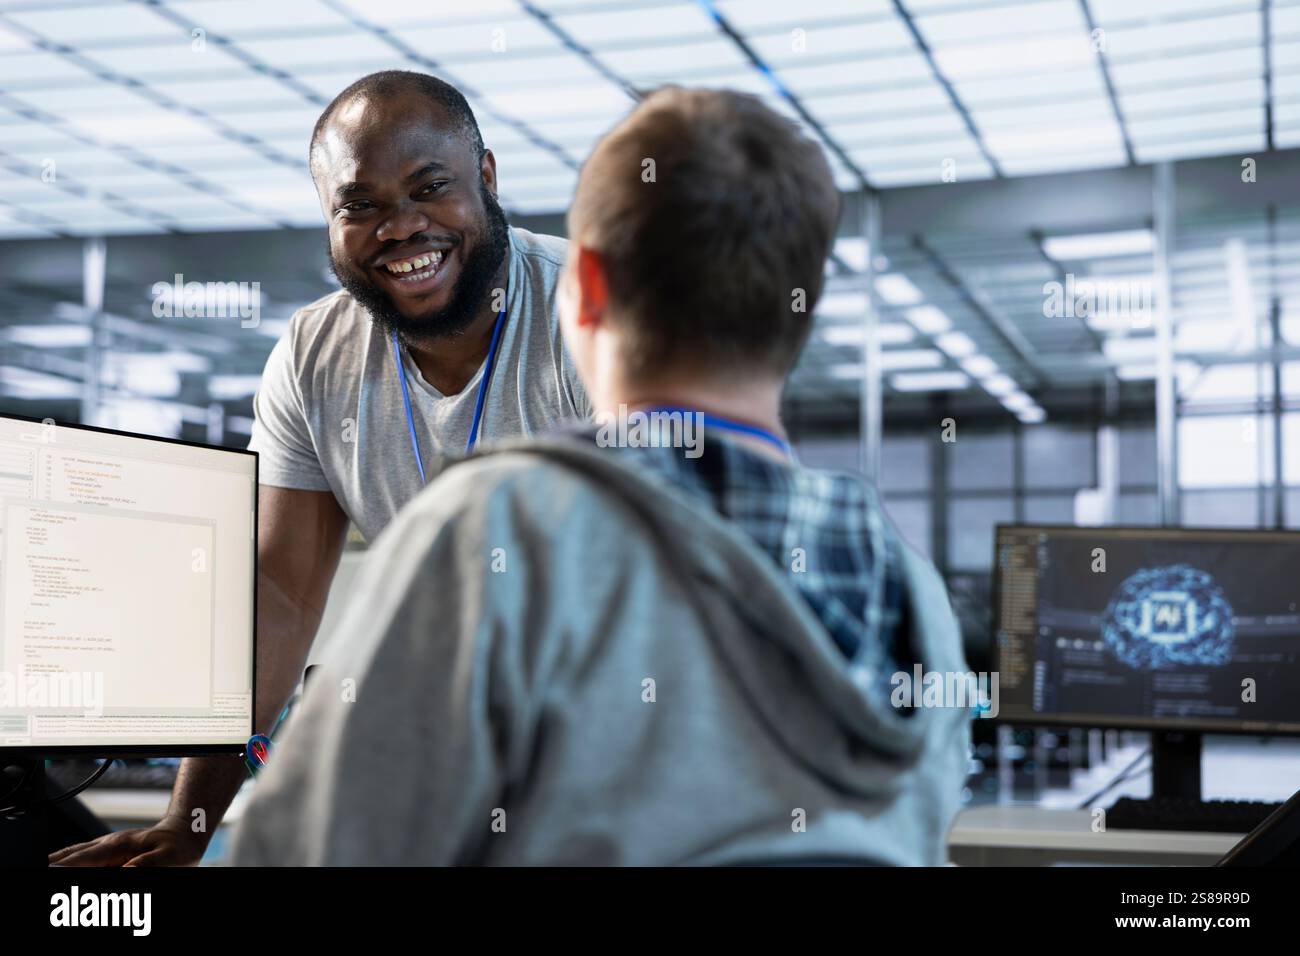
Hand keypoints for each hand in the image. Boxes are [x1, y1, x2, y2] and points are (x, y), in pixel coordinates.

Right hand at [49, 816, 207, 866]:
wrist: (185, 833)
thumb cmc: (178, 845)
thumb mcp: (169, 857)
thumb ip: (146, 866)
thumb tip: (124, 873)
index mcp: (116, 847)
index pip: (78, 860)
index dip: (59, 868)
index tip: (45, 872)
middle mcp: (104, 847)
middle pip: (67, 858)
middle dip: (50, 867)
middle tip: (35, 875)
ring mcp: (103, 851)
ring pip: (70, 858)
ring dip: (55, 865)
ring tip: (40, 871)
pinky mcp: (106, 857)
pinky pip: (80, 862)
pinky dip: (66, 866)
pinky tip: (58, 868)